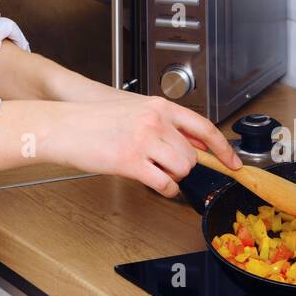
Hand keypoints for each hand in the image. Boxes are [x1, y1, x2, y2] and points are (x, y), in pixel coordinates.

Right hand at [43, 95, 242, 198]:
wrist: (63, 126)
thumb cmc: (93, 120)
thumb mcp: (134, 110)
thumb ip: (163, 123)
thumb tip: (191, 142)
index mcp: (158, 105)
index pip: (203, 127)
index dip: (223, 148)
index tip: (232, 162)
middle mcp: (155, 120)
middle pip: (192, 155)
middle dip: (184, 166)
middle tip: (166, 166)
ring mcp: (144, 141)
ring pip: (182, 169)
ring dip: (173, 177)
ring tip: (154, 170)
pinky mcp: (131, 161)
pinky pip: (165, 184)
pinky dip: (164, 189)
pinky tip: (151, 181)